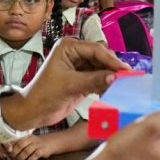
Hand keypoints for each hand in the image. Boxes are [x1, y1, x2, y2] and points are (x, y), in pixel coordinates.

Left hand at [4, 38, 129, 130]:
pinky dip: (106, 84)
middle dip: (113, 67)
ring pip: (102, 68)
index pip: (96, 49)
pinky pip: (100, 78)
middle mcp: (75, 53)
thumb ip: (94, 80)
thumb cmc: (44, 94)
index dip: (112, 60)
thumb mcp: (70, 86)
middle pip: (101, 57)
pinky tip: (113, 91)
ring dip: (111, 76)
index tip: (125, 70)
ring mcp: (79, 66)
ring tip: (122, 85)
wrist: (33, 112)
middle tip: (127, 78)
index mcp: (68, 47)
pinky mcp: (83, 79)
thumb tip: (115, 77)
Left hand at [8, 135, 54, 159]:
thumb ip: (18, 147)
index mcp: (26, 137)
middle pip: (20, 145)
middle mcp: (31, 139)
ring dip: (21, 157)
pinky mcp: (43, 150)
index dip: (10, 147)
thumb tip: (6, 154)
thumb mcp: (27, 143)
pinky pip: (36, 154)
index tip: (6, 154)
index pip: (16, 141)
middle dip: (14, 153)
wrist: (50, 143)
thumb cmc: (35, 144)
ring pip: (27, 150)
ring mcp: (37, 144)